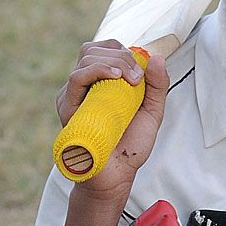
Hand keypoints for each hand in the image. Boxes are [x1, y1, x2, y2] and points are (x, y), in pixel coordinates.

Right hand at [56, 41, 169, 195]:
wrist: (117, 176)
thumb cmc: (130, 146)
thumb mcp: (152, 112)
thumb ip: (158, 85)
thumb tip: (156, 57)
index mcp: (100, 83)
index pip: (104, 49)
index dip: (122, 50)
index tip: (140, 69)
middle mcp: (84, 87)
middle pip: (92, 49)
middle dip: (120, 55)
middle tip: (137, 76)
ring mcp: (74, 96)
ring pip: (85, 59)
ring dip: (113, 61)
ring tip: (130, 79)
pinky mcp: (68, 108)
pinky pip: (76, 79)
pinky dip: (96, 71)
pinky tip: (115, 77)